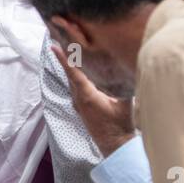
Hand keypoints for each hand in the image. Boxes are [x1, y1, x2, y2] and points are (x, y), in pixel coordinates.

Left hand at [51, 41, 134, 156]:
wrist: (114, 145)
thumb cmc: (121, 125)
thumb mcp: (125, 103)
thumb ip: (124, 85)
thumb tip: (129, 66)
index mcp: (87, 96)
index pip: (74, 73)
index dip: (64, 58)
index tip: (54, 46)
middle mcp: (79, 99)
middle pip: (70, 73)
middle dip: (65, 56)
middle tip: (60, 37)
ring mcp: (78, 104)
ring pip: (71, 80)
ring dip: (69, 66)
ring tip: (66, 48)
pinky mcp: (80, 107)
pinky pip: (74, 87)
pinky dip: (74, 76)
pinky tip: (78, 69)